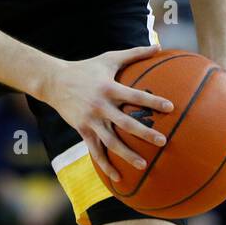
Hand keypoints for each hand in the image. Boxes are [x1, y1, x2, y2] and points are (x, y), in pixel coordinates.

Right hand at [36, 45, 173, 183]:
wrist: (55, 81)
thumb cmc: (87, 68)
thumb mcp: (109, 58)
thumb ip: (135, 53)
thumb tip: (159, 46)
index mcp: (109, 88)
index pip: (135, 95)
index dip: (152, 102)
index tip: (170, 108)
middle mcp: (101, 106)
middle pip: (125, 122)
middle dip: (144, 133)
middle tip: (163, 141)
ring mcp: (91, 120)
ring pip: (111, 141)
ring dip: (127, 154)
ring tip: (144, 165)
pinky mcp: (82, 130)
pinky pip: (95, 151)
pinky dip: (106, 165)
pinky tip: (119, 177)